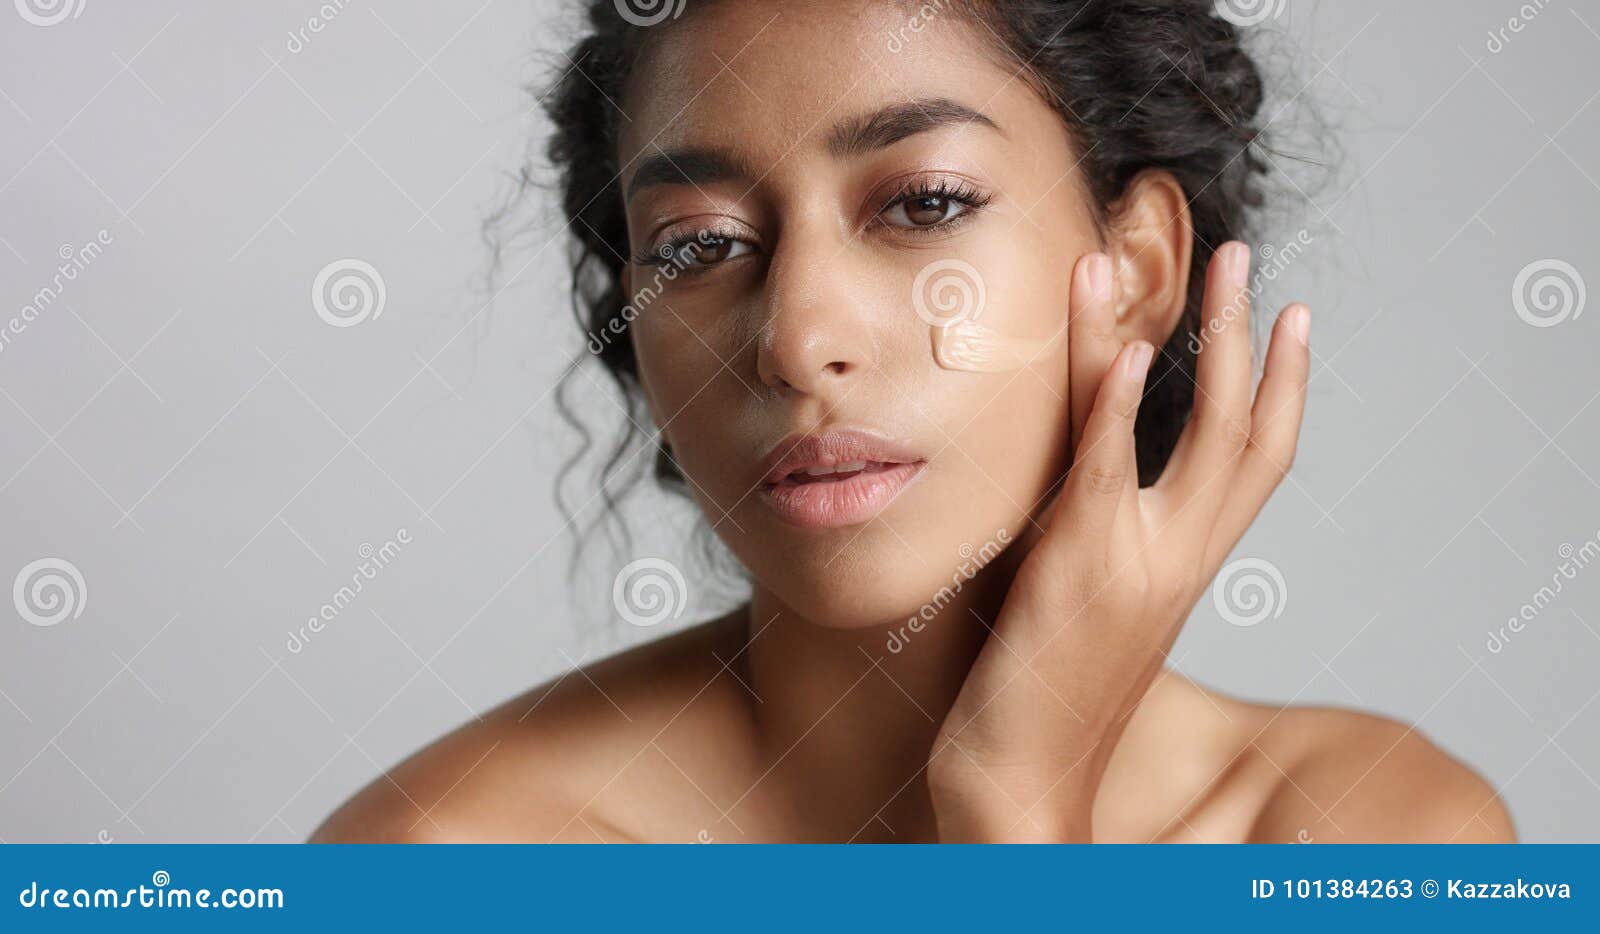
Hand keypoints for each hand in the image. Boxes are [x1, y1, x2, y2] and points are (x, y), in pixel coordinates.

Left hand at [927, 242, 1310, 841]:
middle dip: (1252, 336)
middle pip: (1251, 431)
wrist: (1019, 777)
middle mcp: (1182, 559)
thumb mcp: (1090, 602)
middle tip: (1247, 256)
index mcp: (1188, 566)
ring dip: (1203, 336)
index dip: (1285, 387)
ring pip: (1197, 431)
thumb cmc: (1042, 693)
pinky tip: (1131, 343)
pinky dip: (1125, 401)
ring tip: (1202, 261)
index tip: (1290, 317)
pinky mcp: (1078, 564)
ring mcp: (1138, 559)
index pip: (1260, 463)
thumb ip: (1103, 538)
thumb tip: (1081, 485)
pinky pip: (1111, 466)